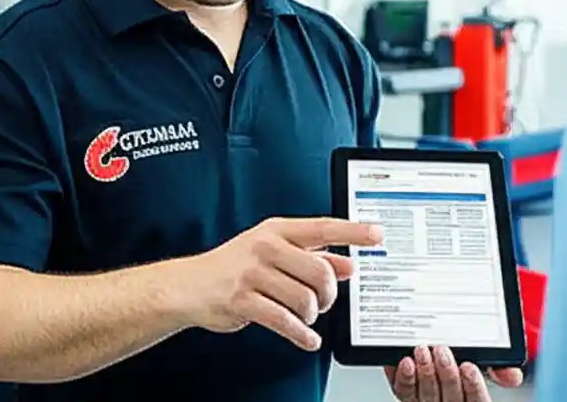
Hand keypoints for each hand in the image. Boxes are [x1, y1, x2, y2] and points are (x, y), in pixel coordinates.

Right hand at [180, 217, 383, 350]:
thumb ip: (314, 256)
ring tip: (306, 316)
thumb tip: (350, 265)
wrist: (189, 286)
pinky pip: (285, 322)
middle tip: (324, 301)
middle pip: (320, 271)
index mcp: (277, 231)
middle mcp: (266, 248)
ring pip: (304, 299)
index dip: (353, 231)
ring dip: (312, 315)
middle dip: (329, 293)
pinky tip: (307, 338)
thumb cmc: (234, 266)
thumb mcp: (274, 252)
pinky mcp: (242, 300)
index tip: (377, 234)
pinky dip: (302, 336)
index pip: (323, 227)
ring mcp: (252, 274)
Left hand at [384, 346, 524, 401]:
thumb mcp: (486, 360)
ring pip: (426, 397)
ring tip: (422, 351)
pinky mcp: (408, 395)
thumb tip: (512, 375)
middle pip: (450, 398)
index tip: (469, 366)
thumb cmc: (463, 356)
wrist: (435, 348)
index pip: (477, 401)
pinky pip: (403, 392)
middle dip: (446, 374)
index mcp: (473, 399)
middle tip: (442, 350)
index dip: (473, 386)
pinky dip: (404, 377)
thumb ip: (502, 367)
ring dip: (424, 373)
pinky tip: (404, 362)